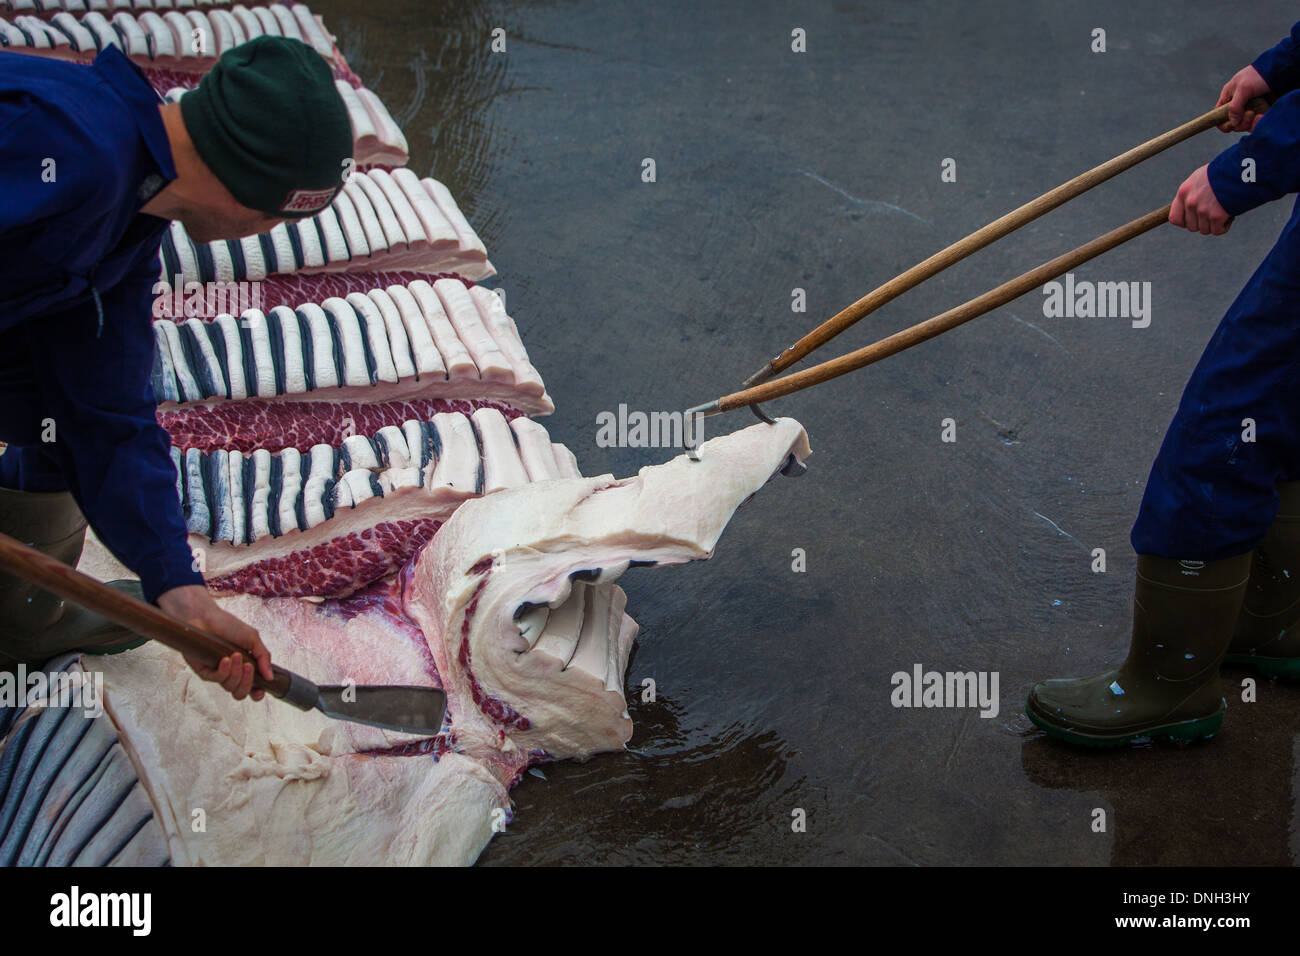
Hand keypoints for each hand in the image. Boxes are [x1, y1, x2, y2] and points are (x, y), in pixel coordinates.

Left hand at [156, 585, 272, 700]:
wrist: (205, 617)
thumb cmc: (228, 625)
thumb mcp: (252, 638)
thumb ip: (263, 657)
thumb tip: (271, 677)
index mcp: (245, 666)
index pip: (252, 688)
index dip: (257, 693)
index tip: (261, 690)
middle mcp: (231, 673)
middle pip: (240, 693)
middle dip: (247, 683)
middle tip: (248, 666)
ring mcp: (218, 673)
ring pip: (230, 687)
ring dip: (236, 673)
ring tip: (235, 655)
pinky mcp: (204, 671)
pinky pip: (216, 679)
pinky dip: (223, 671)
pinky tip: (225, 659)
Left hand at [1170, 164, 1231, 235]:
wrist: (1243, 168)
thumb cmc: (1225, 171)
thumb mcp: (1202, 177)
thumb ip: (1193, 193)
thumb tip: (1190, 209)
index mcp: (1184, 191)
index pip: (1174, 218)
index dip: (1185, 222)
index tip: (1195, 219)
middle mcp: (1190, 202)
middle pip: (1192, 226)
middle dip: (1203, 223)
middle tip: (1215, 213)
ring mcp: (1202, 210)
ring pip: (1205, 230)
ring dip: (1215, 224)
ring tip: (1224, 211)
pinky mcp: (1216, 216)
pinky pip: (1217, 231)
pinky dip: (1224, 227)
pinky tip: (1230, 216)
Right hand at [1217, 65, 1270, 131]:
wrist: (1280, 70)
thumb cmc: (1259, 75)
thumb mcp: (1243, 89)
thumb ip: (1234, 107)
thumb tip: (1233, 123)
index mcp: (1229, 98)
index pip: (1218, 116)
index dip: (1223, 123)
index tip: (1232, 124)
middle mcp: (1238, 105)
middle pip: (1233, 124)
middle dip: (1241, 123)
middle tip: (1250, 113)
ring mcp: (1250, 109)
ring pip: (1245, 125)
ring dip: (1250, 123)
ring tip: (1259, 115)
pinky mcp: (1261, 112)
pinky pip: (1256, 124)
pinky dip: (1258, 123)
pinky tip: (1263, 116)